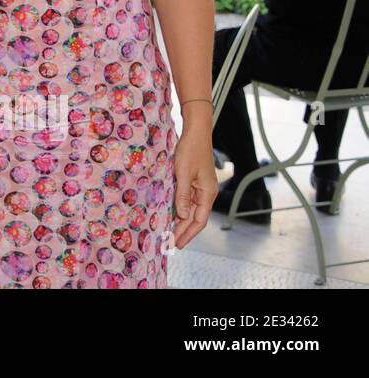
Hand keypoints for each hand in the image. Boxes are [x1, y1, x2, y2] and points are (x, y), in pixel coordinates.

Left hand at [171, 113, 217, 249]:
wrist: (196, 133)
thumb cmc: (190, 151)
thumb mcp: (183, 173)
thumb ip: (183, 195)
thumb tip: (183, 216)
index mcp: (208, 194)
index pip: (199, 221)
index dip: (188, 233)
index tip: (177, 244)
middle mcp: (206, 193)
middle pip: (195, 218)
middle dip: (184, 231)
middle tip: (170, 243)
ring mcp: (201, 188)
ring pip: (192, 211)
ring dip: (182, 222)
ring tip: (169, 233)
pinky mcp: (195, 182)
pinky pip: (188, 201)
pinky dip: (181, 210)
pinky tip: (172, 215)